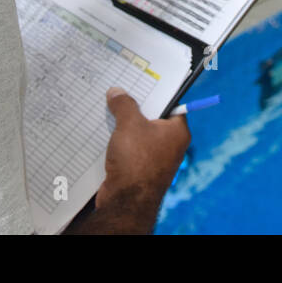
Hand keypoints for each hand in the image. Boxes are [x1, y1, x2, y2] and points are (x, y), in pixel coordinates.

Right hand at [94, 88, 189, 229]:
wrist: (126, 201)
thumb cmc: (136, 160)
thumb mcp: (130, 124)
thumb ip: (124, 104)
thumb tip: (116, 92)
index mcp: (177, 132)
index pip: (171, 104)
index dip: (156, 92)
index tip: (141, 80)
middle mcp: (170, 146)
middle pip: (152, 118)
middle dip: (135, 108)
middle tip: (119, 92)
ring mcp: (155, 159)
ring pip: (139, 134)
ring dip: (124, 125)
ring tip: (107, 108)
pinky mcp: (139, 170)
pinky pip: (130, 149)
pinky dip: (119, 141)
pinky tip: (103, 132)